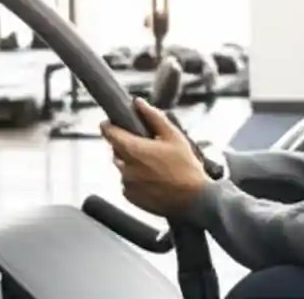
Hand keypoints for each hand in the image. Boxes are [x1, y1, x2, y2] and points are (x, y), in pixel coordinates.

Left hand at [101, 98, 211, 217]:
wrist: (194, 201)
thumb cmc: (186, 167)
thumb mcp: (174, 136)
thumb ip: (154, 117)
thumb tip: (138, 102)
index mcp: (133, 150)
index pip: (108, 132)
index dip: (109, 125)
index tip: (113, 122)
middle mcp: (125, 168)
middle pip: (116, 149)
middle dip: (126, 145)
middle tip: (147, 146)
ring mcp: (127, 184)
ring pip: (122, 167)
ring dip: (132, 163)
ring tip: (154, 165)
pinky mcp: (131, 197)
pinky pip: (127, 182)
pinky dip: (136, 178)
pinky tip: (154, 179)